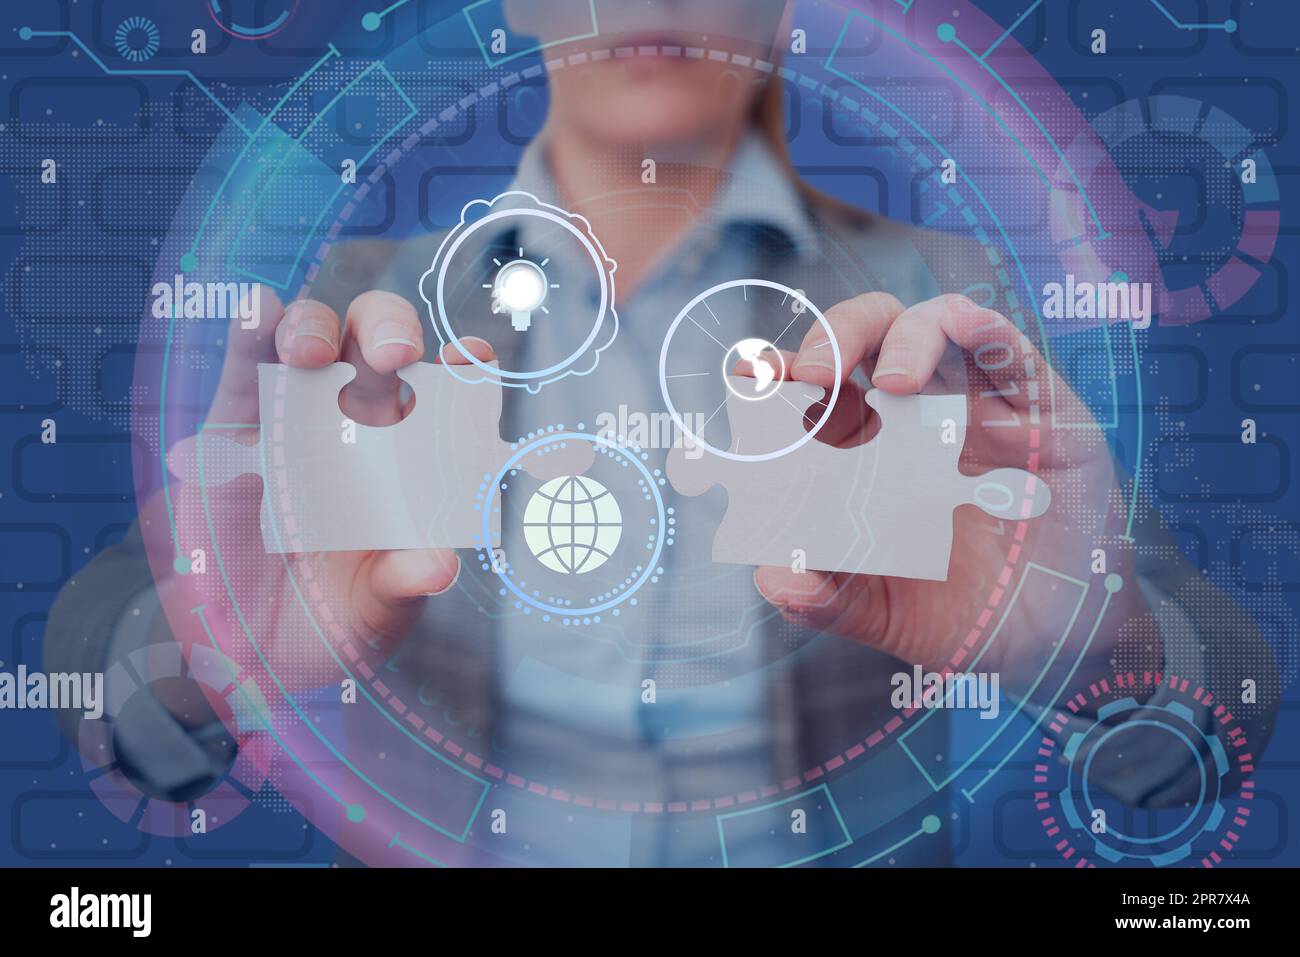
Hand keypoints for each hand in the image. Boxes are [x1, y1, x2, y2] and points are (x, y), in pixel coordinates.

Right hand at [157, 287, 489, 683]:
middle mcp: (362, 421)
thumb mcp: (374, 614)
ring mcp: (298, 415)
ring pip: (313, 338)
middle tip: (393, 356)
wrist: (248, 656)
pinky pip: (243, 364)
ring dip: (315, 328)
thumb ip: (402, 585)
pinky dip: (249, 330)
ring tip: (311, 354)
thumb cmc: (334, 625)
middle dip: (389, 331)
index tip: (473, 357)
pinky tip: (255, 313)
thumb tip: (437, 568)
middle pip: (380, 344)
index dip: (466, 367)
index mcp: (415, 456)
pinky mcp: (234, 424)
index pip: (451, 394)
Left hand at [749, 292, 1156, 688]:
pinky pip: (1006, 345)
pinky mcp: (1038, 407)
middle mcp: (916, 416)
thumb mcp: (887, 615)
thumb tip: (773, 578)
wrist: (1060, 643)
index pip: (813, 391)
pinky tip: (960, 331)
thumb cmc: (968, 615)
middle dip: (828, 340)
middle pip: (863, 339)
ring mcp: (975, 405)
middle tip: (810, 378)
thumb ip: (828, 599)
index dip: (777, 375)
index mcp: (868, 452)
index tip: (749, 381)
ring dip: (898, 334)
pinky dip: (978, 325)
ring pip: (930, 323)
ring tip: (890, 380)